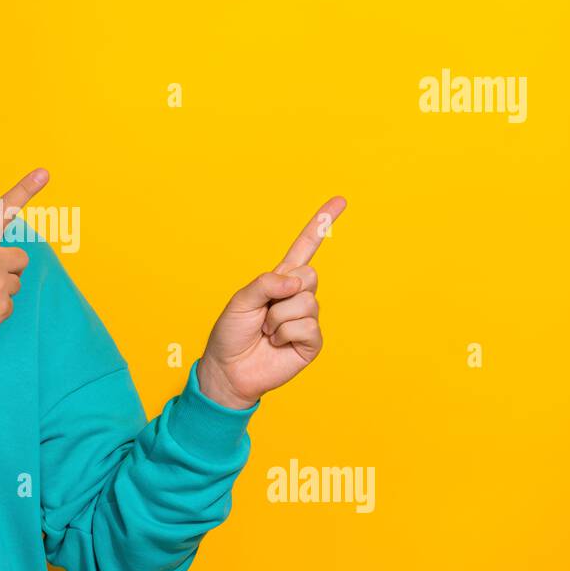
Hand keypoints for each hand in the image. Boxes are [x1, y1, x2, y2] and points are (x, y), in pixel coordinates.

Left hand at [197, 196, 346, 408]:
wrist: (229, 370)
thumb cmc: (231, 334)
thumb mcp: (240, 300)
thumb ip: (266, 283)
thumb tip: (297, 282)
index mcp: (280, 281)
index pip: (305, 248)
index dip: (322, 225)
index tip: (340, 201)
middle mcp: (297, 296)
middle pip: (309, 275)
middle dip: (282, 293)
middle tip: (263, 313)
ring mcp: (307, 319)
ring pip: (305, 303)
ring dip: (277, 318)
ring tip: (266, 331)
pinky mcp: (312, 342)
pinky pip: (308, 327)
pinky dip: (285, 334)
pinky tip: (276, 343)